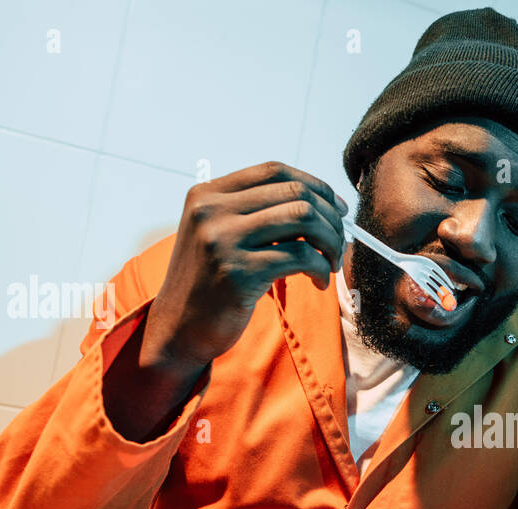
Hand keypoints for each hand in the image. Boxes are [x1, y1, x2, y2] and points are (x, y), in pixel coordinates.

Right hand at [144, 160, 348, 367]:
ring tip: (329, 263)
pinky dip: (319, 269)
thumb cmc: (210, 283)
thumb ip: (255, 214)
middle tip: (339, 243)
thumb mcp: (220, 235)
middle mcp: (211, 210)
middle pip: (295, 193)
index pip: (275, 171)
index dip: (315, 186)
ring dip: (330, 242)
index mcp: (208, 194)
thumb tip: (321, 203)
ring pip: (303, 218)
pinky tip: (318, 282)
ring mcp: (223, 240)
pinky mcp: (238, 272)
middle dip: (330, 218)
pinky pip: (300, 257)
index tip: (338, 209)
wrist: (178, 328)